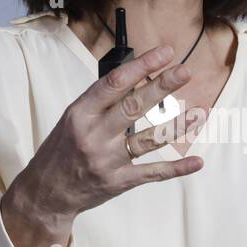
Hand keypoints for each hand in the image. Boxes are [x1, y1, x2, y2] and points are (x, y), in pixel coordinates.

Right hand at [9, 43, 205, 224]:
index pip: (114, 83)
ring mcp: (107, 160)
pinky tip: (196, 161)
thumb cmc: (62, 149)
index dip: (142, 66)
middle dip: (162, 86)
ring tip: (200, 112)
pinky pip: (152, 173)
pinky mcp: (118, 181)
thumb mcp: (73, 119)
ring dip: (177, 125)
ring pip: (149, 138)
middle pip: (134, 106)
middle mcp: (94, 135)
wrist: (46, 193)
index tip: (164, 53)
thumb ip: (101, 101)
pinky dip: (176, 168)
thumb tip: (138, 77)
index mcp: (80, 114)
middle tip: (184, 72)